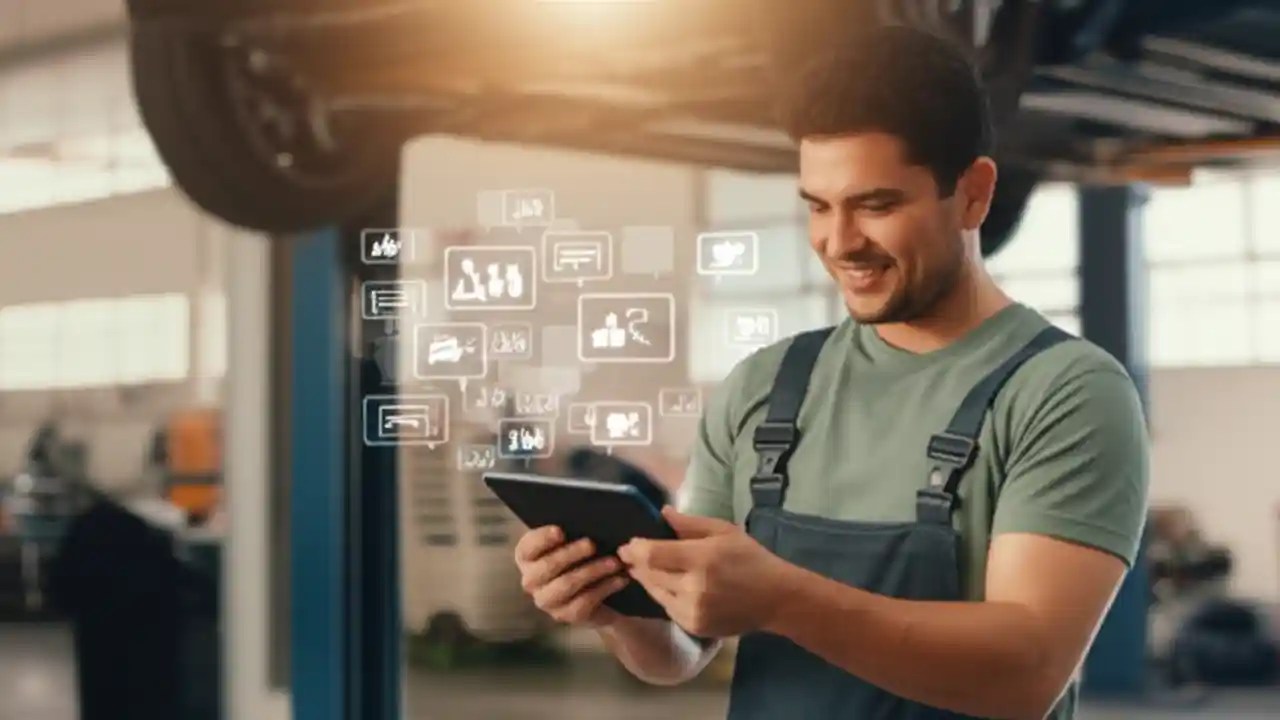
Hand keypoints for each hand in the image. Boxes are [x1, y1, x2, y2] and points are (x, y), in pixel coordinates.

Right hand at [514, 526, 628, 627]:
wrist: (601, 593)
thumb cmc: (584, 556)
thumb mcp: (577, 539)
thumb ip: (574, 529)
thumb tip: (586, 516)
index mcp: (528, 557)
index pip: (526, 548)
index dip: (541, 539)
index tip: (560, 531)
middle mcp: (531, 580)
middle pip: (544, 568)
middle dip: (569, 554)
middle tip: (591, 544)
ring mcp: (546, 601)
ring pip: (565, 586)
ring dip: (591, 571)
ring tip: (614, 562)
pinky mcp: (565, 615)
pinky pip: (583, 603)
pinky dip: (604, 588)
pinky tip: (620, 578)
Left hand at [618, 507, 793, 637]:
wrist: (775, 599)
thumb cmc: (750, 558)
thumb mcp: (723, 531)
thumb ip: (689, 523)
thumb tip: (661, 513)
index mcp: (702, 559)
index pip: (653, 555)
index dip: (634, 549)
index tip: (627, 544)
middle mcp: (694, 588)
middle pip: (649, 575)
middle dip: (636, 564)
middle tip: (629, 555)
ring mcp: (693, 611)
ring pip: (655, 593)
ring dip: (647, 580)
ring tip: (644, 568)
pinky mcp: (694, 626)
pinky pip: (667, 608)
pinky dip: (663, 595)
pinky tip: (666, 584)